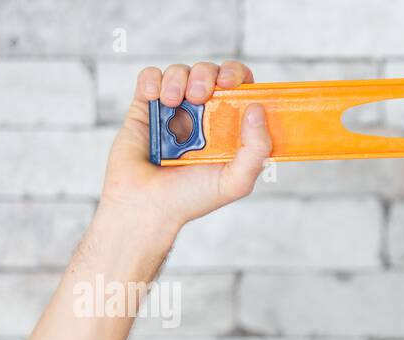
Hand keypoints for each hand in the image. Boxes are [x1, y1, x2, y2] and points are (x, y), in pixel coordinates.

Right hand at [98, 61, 271, 237]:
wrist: (146, 205)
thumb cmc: (191, 198)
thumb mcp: (236, 181)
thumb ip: (257, 149)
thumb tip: (258, 108)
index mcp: (228, 128)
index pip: (240, 88)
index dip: (237, 76)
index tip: (229, 83)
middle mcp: (202, 116)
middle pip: (211, 72)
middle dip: (206, 74)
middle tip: (199, 95)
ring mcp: (174, 110)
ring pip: (181, 71)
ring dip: (178, 79)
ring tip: (171, 102)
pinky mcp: (145, 107)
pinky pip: (150, 77)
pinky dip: (153, 80)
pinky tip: (155, 99)